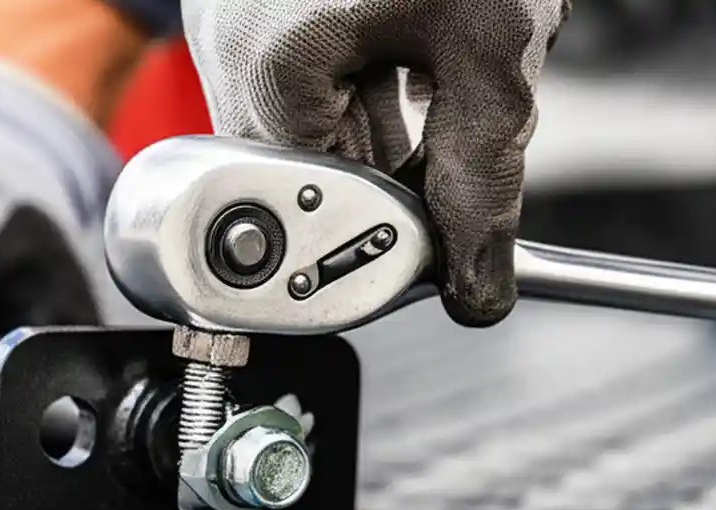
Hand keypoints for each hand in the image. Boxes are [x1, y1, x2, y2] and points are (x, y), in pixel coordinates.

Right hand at [182, 0, 570, 325]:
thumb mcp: (486, 40)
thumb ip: (484, 172)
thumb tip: (475, 277)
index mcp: (270, 69)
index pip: (321, 208)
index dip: (390, 235)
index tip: (443, 241)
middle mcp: (229, 52)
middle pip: (306, 173)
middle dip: (390, 174)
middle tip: (451, 139)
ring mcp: (231, 26)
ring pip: (303, 132)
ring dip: (376, 133)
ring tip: (429, 80)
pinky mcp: (248, 8)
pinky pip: (295, 82)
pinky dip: (356, 90)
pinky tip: (403, 63)